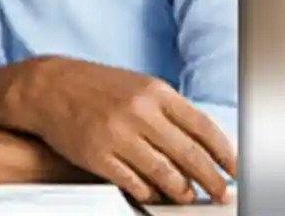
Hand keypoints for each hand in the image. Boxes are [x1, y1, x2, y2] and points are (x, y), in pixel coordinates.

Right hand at [11, 57, 236, 204]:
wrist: (47, 86)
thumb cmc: (96, 87)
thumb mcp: (138, 86)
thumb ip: (169, 112)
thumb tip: (204, 145)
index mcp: (155, 92)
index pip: (204, 128)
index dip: (226, 154)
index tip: (237, 170)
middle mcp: (140, 112)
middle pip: (190, 156)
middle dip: (212, 180)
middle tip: (221, 193)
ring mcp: (118, 135)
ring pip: (166, 174)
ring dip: (183, 192)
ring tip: (188, 197)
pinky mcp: (98, 156)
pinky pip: (134, 183)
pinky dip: (149, 193)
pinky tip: (154, 194)